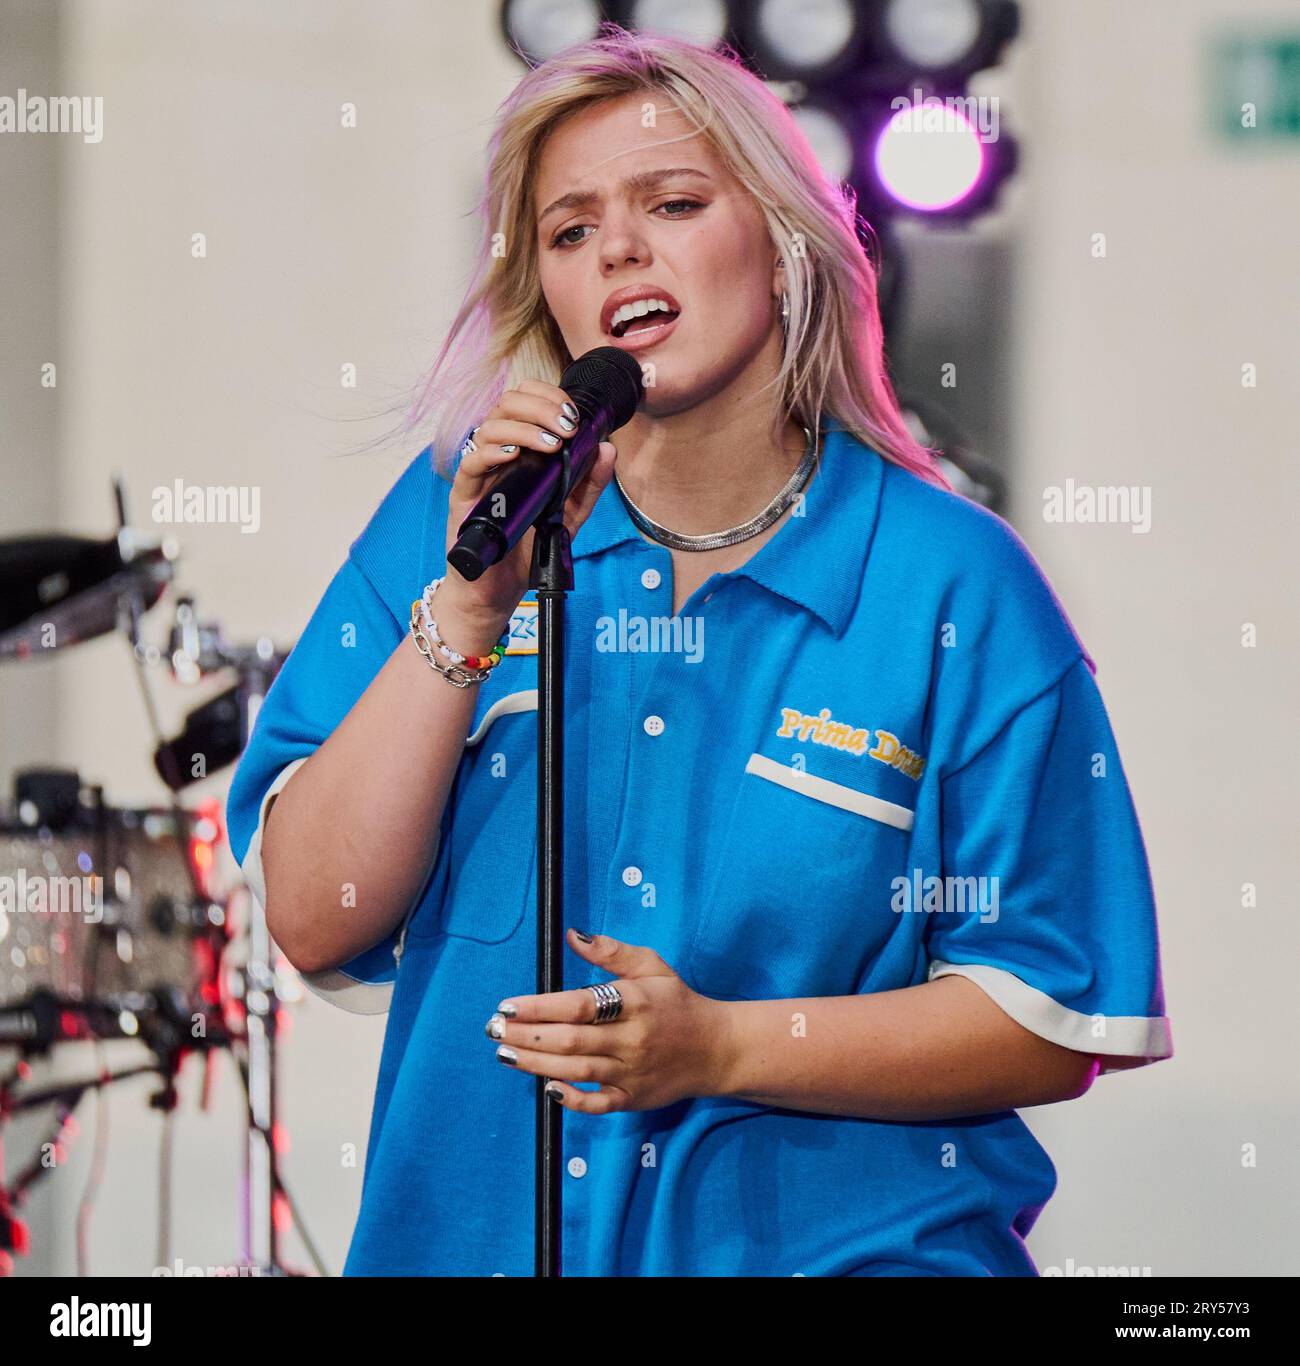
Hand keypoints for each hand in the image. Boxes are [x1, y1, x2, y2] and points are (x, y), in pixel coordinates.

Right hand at [442, 380, 616, 625]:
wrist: (499, 589)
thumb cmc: (528, 547)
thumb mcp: (571, 514)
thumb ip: (590, 483)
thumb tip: (608, 447)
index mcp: (521, 450)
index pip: (527, 401)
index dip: (549, 397)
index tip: (574, 415)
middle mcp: (498, 454)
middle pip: (507, 404)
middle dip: (541, 407)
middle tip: (567, 426)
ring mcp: (480, 473)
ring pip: (489, 426)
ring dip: (524, 428)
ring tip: (551, 444)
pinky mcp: (463, 495)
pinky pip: (471, 462)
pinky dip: (493, 452)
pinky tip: (515, 455)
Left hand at [484, 930, 732, 1113]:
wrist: (716, 1049)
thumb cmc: (676, 1002)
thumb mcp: (651, 966)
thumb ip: (612, 952)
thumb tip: (572, 936)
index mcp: (636, 1002)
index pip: (580, 1005)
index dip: (541, 1006)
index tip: (508, 1003)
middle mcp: (633, 1039)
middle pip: (571, 1040)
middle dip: (526, 1035)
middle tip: (493, 1028)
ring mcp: (633, 1073)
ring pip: (577, 1071)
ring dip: (535, 1064)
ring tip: (503, 1052)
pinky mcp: (634, 1100)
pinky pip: (598, 1104)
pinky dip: (572, 1099)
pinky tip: (546, 1088)